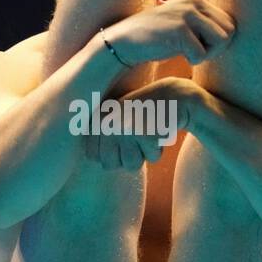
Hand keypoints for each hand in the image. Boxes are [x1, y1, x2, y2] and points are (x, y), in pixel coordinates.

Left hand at [85, 77, 205, 170]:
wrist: (171, 96)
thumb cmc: (140, 111)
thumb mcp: (113, 115)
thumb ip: (97, 135)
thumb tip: (90, 159)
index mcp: (98, 119)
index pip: (92, 155)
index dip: (107, 153)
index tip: (117, 138)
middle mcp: (110, 123)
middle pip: (109, 165)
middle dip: (123, 158)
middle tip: (133, 138)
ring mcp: (129, 130)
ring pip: (131, 165)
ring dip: (141, 154)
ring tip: (145, 135)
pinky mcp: (149, 136)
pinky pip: (152, 158)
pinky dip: (157, 150)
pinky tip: (158, 132)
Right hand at [102, 0, 235, 66]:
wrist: (125, 41)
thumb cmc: (156, 38)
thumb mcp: (182, 23)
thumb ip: (203, 22)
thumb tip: (232, 31)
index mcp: (197, 0)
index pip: (228, 22)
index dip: (219, 40)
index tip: (201, 46)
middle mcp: (194, 3)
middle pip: (229, 31)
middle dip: (217, 47)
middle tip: (197, 52)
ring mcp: (187, 15)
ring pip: (222, 40)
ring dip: (208, 54)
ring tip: (189, 53)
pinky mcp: (180, 30)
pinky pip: (202, 54)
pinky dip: (192, 61)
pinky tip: (177, 55)